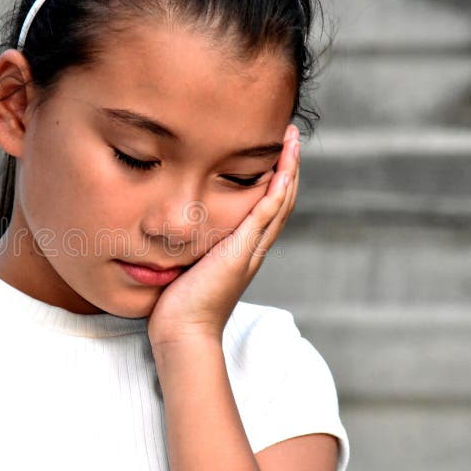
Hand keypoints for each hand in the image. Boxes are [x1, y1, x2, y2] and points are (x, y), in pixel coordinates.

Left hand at [147, 124, 300, 346]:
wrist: (184, 334)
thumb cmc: (178, 306)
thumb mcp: (187, 265)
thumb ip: (191, 246)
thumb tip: (177, 228)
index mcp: (242, 250)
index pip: (266, 206)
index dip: (274, 177)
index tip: (275, 150)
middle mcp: (252, 249)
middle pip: (281, 200)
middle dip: (288, 166)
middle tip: (292, 136)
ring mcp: (249, 252)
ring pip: (279, 204)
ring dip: (288, 171)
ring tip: (292, 141)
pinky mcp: (240, 255)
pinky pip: (264, 218)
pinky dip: (276, 193)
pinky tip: (282, 171)